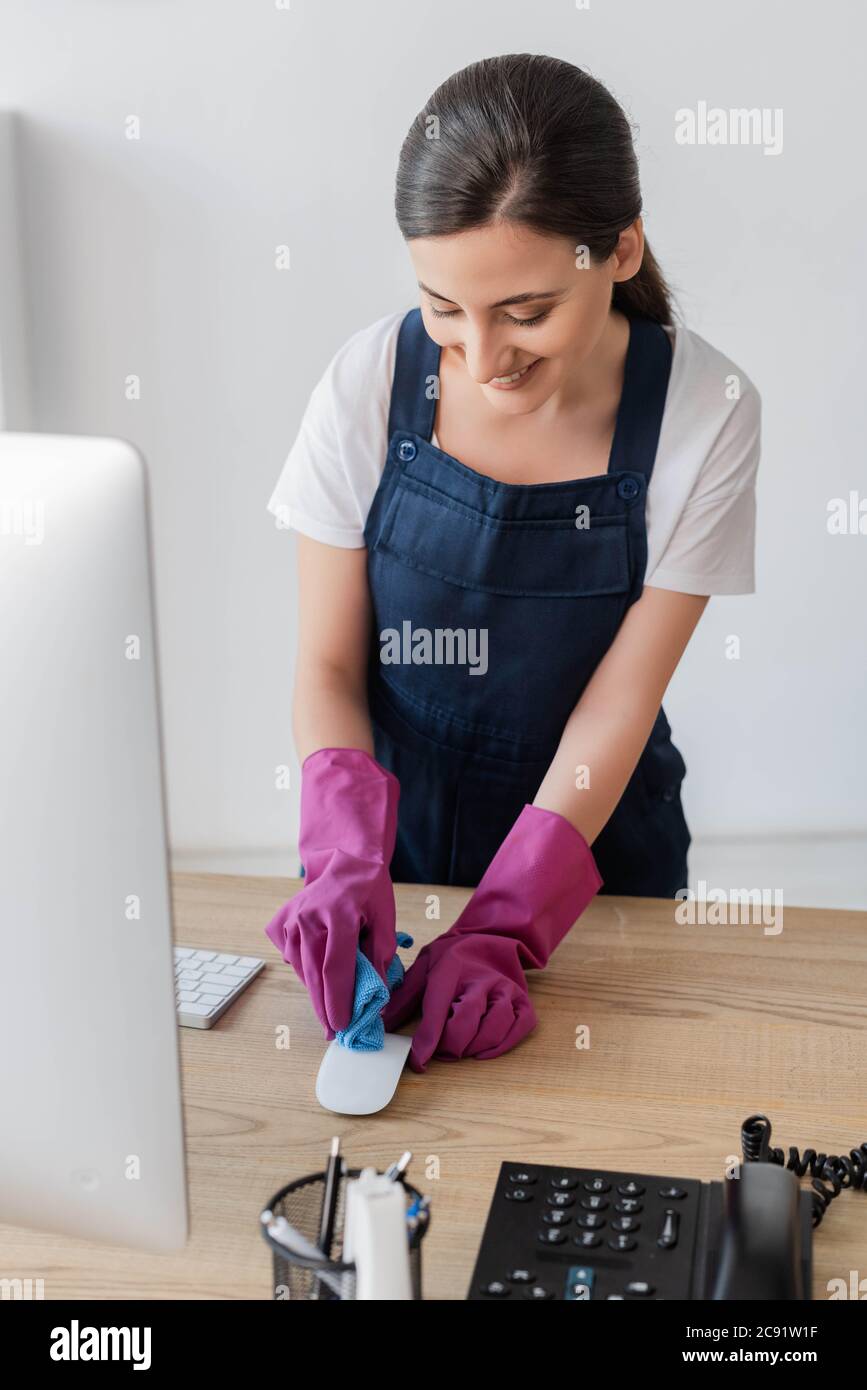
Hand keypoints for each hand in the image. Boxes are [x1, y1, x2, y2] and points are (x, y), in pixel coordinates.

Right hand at [263, 747, 399, 1034]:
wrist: (344, 860)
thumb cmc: (369, 890)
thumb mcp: (385, 919)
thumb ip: (380, 956)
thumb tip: (376, 996)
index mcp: (338, 916)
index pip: (336, 969)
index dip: (338, 1001)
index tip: (341, 1026)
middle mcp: (309, 918)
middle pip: (315, 975)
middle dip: (324, 1007)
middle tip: (332, 1032)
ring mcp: (291, 920)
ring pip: (301, 968)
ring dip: (315, 990)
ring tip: (329, 1006)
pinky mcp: (280, 922)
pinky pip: (291, 956)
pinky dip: (304, 969)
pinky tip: (318, 972)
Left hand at [381, 932, 536, 1071]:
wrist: (491, 936)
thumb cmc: (452, 957)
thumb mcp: (423, 968)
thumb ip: (403, 997)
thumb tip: (380, 1024)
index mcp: (450, 971)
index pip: (436, 1012)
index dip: (427, 1042)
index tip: (419, 1063)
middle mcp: (480, 980)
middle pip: (466, 1022)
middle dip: (449, 1047)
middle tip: (439, 1052)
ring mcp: (505, 990)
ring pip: (494, 1028)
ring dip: (474, 1048)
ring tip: (461, 1049)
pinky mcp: (522, 1000)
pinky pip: (519, 1028)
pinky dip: (501, 1046)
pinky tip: (483, 1051)